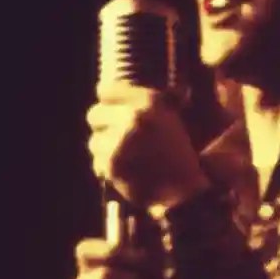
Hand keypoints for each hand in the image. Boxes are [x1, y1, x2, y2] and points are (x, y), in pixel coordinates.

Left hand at [86, 82, 209, 210]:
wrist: (185, 188)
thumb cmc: (179, 153)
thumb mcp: (171, 117)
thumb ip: (145, 102)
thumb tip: (123, 90)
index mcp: (148, 102)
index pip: (107, 91)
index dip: (108, 101)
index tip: (110, 108)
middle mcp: (132, 118)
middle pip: (94, 115)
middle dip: (103, 126)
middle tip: (115, 135)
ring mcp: (120, 141)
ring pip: (94, 141)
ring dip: (105, 149)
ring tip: (123, 156)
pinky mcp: (112, 164)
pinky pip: (97, 161)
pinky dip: (107, 167)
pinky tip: (124, 170)